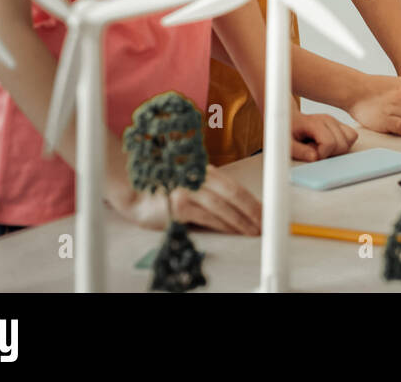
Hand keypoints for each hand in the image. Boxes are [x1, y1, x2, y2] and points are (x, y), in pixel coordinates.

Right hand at [115, 165, 262, 235]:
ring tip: (252, 231)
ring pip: (222, 208)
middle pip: (233, 195)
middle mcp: (198, 178)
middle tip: (264, 223)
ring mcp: (188, 191)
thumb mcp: (193, 183)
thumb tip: (240, 208)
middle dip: (252, 211)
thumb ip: (213, 191)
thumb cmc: (167, 189)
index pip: (234, 186)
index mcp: (205, 171)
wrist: (136, 193)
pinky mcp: (178, 207)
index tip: (264, 211)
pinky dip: (223, 225)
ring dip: (240, 221)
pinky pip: (207, 218)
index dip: (252, 199)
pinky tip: (232, 230)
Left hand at [291, 108, 357, 160]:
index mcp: (315, 123)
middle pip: (343, 144)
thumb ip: (300, 151)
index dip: (322, 154)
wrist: (289, 120)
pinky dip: (343, 144)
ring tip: (322, 148)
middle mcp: (328, 120)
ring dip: (339, 149)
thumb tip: (314, 157)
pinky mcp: (338, 125)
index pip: (330, 143)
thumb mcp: (288, 144)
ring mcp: (335, 121)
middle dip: (331, 153)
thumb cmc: (288, 131)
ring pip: (350, 139)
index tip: (312, 155)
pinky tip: (329, 146)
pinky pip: (351, 136)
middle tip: (315, 150)